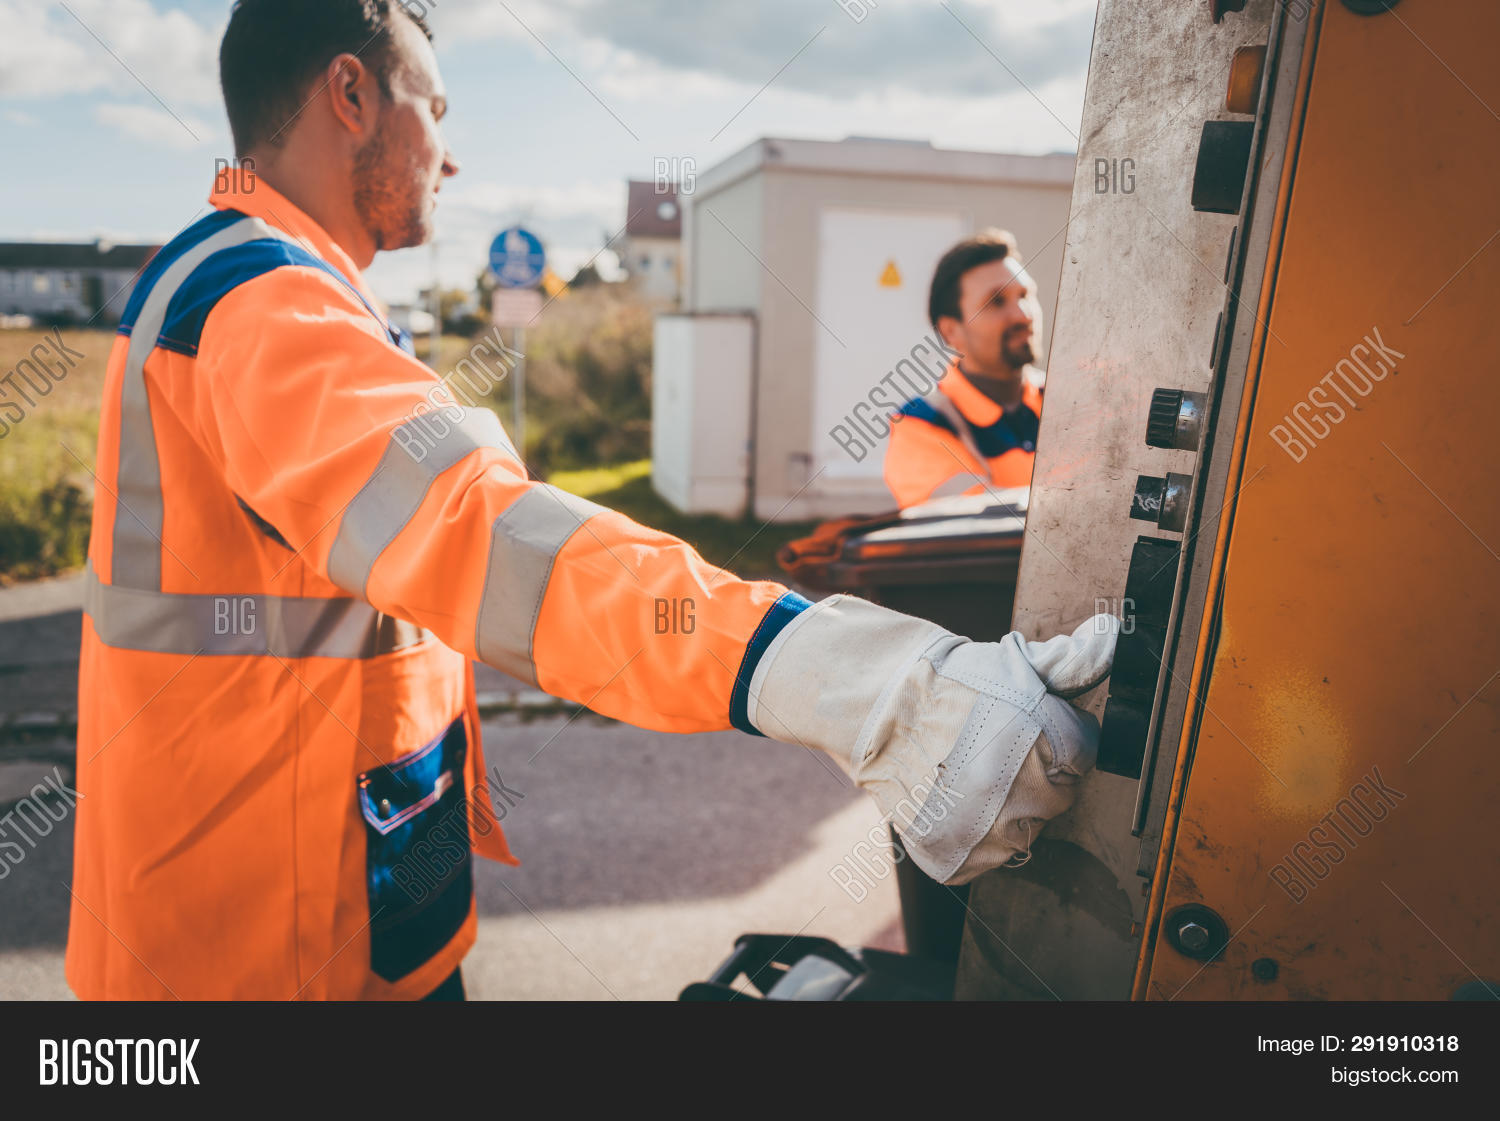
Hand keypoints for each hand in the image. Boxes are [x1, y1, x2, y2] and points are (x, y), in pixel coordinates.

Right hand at [746, 598, 1117, 883]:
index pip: (1082, 755)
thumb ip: (1071, 661)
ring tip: (966, 772)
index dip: (1053, 735)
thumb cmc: (947, 681)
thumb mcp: (1014, 664)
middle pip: (1057, 796)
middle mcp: (1023, 793)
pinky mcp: (957, 856)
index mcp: (1049, 742)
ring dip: (1005, 808)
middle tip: (989, 746)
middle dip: (1034, 772)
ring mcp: (988, 830)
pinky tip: (953, 801)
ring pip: (1024, 832)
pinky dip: (973, 837)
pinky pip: (986, 858)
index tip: (1020, 724)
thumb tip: (1112, 639)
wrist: (872, 708)